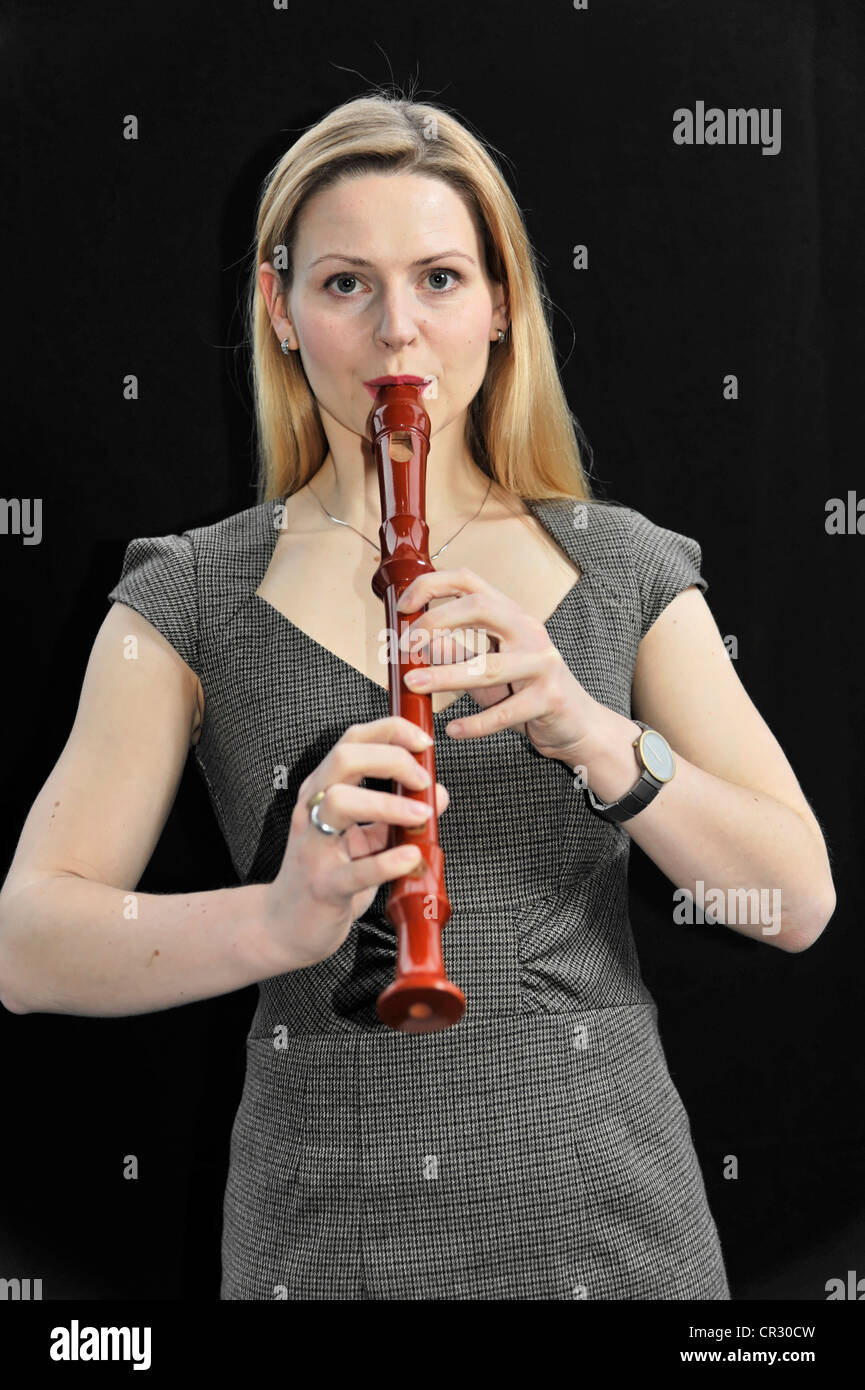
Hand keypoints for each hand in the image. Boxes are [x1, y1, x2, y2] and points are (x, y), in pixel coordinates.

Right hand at [265, 716, 450, 968]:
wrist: (285, 925)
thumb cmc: (326, 875)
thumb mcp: (364, 838)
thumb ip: (396, 813)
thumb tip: (438, 794)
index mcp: (322, 791)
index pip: (352, 741)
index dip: (391, 732)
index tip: (424, 743)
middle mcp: (312, 810)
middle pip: (343, 759)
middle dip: (391, 759)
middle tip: (422, 780)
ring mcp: (313, 847)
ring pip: (339, 803)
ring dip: (388, 804)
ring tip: (421, 816)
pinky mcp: (322, 887)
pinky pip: (354, 871)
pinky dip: (387, 862)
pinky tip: (411, 857)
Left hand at [396, 566, 603, 764]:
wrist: (577, 724)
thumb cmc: (528, 691)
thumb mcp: (486, 668)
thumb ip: (457, 653)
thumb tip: (420, 644)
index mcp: (510, 615)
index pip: (470, 581)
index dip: (432, 586)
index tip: (404, 606)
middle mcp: (529, 630)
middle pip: (480, 608)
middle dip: (435, 621)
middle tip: (406, 646)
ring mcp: (542, 663)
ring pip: (487, 666)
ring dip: (444, 675)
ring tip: (414, 683)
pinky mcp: (550, 698)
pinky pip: (506, 712)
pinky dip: (476, 723)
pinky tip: (454, 730)